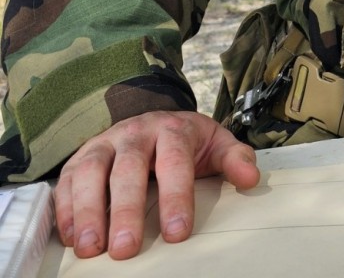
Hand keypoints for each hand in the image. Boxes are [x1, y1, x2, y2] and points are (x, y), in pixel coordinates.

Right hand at [55, 110, 260, 259]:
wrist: (155, 120)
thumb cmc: (186, 142)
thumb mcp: (215, 144)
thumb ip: (234, 159)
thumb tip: (251, 179)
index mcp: (173, 129)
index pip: (175, 161)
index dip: (176, 197)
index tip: (177, 234)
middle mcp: (136, 132)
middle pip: (129, 168)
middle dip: (126, 210)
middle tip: (126, 249)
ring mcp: (105, 143)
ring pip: (92, 172)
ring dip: (88, 211)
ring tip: (92, 250)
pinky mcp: (80, 158)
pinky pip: (66, 180)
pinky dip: (65, 209)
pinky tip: (71, 237)